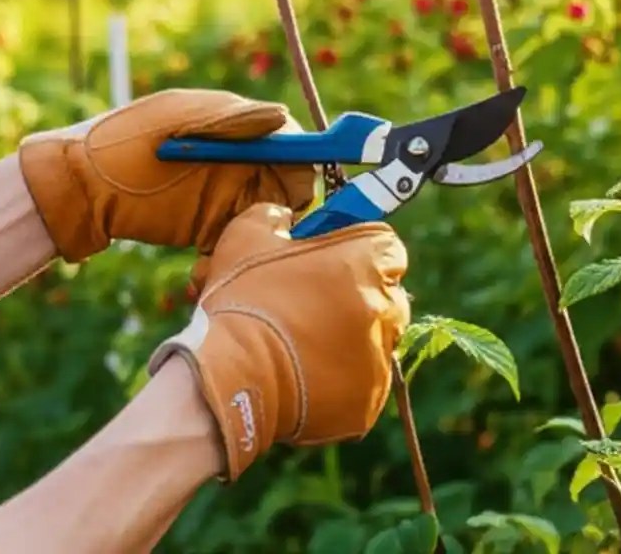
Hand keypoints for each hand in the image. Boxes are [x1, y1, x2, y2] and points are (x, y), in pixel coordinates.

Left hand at [18, 89, 316, 262]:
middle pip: (284, 191)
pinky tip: (199, 276)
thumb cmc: (119, 146)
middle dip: (281, 218)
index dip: (299, 169)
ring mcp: (223, 197)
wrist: (72, 191)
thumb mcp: (173, 124)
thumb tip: (283, 118)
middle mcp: (237, 162)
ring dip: (252, 246)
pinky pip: (234, 247)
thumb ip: (228, 120)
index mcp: (233, 128)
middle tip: (263, 239)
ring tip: (217, 262)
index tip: (293, 197)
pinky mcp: (206, 229)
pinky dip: (225, 263)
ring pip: (263, 225)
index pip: (288, 145)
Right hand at [147, 203, 409, 479]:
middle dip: (355, 300)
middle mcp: (388, 309)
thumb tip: (285, 220)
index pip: (386, 248)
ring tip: (298, 347)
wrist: (232, 376)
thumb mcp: (247, 236)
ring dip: (345, 343)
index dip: (358, 252)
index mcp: (368, 262)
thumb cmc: (243, 301)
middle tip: (311, 308)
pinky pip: (359, 387)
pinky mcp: (368, 403)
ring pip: (372, 345)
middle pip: (385, 297)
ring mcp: (380, 360)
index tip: (332, 264)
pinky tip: (300, 379)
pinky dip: (337, 385)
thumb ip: (275, 216)